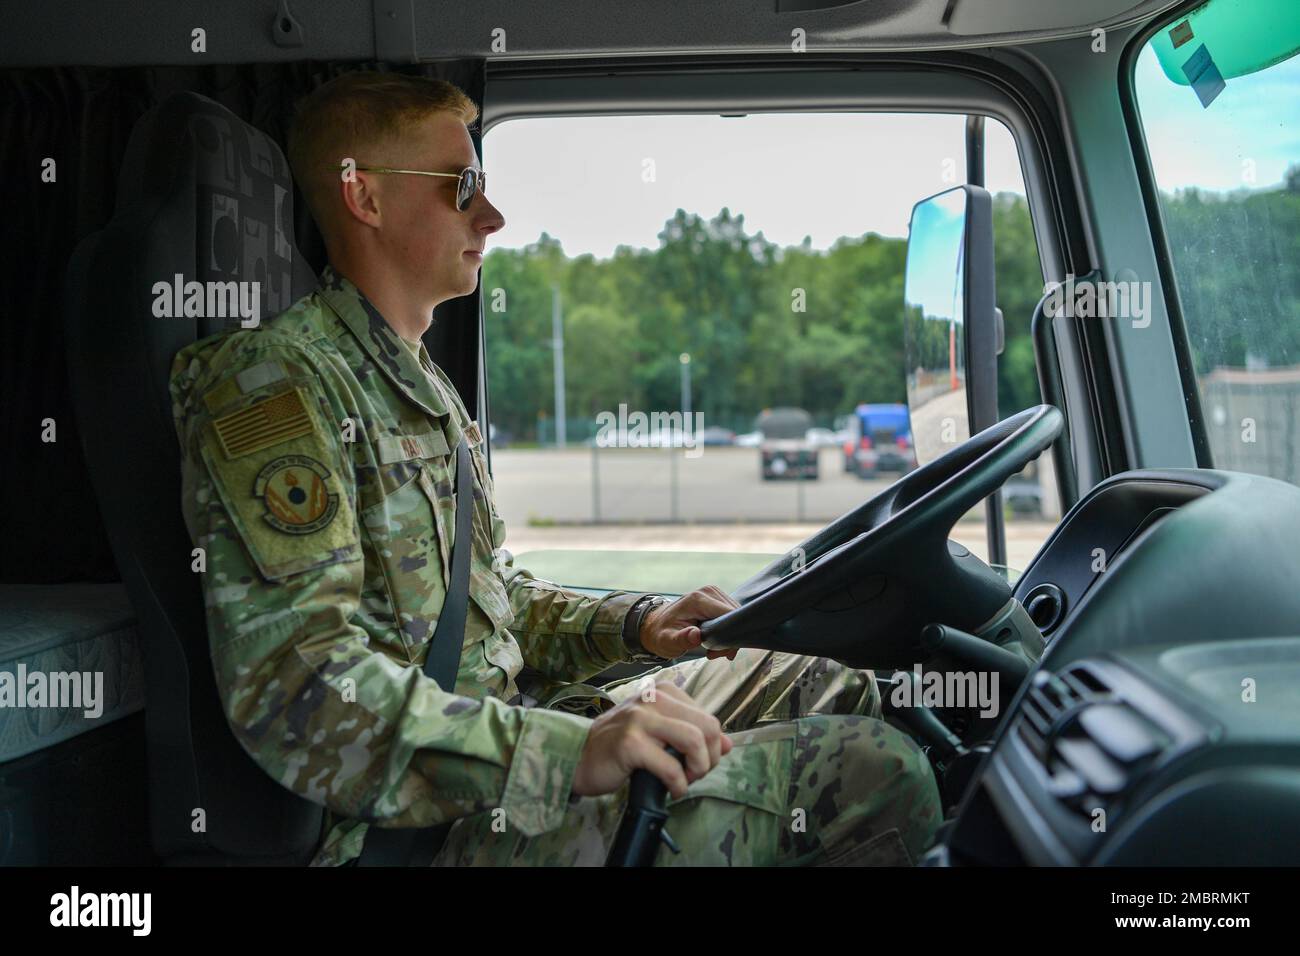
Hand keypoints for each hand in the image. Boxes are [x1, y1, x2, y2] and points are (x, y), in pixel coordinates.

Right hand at [571, 681, 731, 799]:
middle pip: (707, 726)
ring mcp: (641, 718)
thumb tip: (728, 744)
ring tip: (685, 781)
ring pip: (694, 740)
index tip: (698, 762)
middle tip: (694, 774)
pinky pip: (671, 767)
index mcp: (664, 691)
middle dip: (710, 758)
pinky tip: (672, 790)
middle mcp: (653, 697)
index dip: (712, 746)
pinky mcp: (631, 743)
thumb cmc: (620, 745)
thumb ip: (692, 733)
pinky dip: (679, 784)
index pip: (708, 717)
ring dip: (698, 769)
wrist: (579, 756)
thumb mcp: (660, 732)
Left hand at [641, 585, 740, 660]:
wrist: (658, 624)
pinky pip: (732, 615)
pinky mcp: (718, 598)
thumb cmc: (663, 633)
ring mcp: (715, 593)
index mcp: (698, 599)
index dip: (729, 635)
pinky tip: (714, 639)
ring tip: (711, 647)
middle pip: (735, 616)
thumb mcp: (667, 641)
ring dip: (728, 635)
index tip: (717, 652)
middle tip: (713, 653)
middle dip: (728, 638)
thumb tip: (696, 636)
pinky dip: (727, 630)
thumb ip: (681, 639)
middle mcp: (709, 592)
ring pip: (736, 616)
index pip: (729, 616)